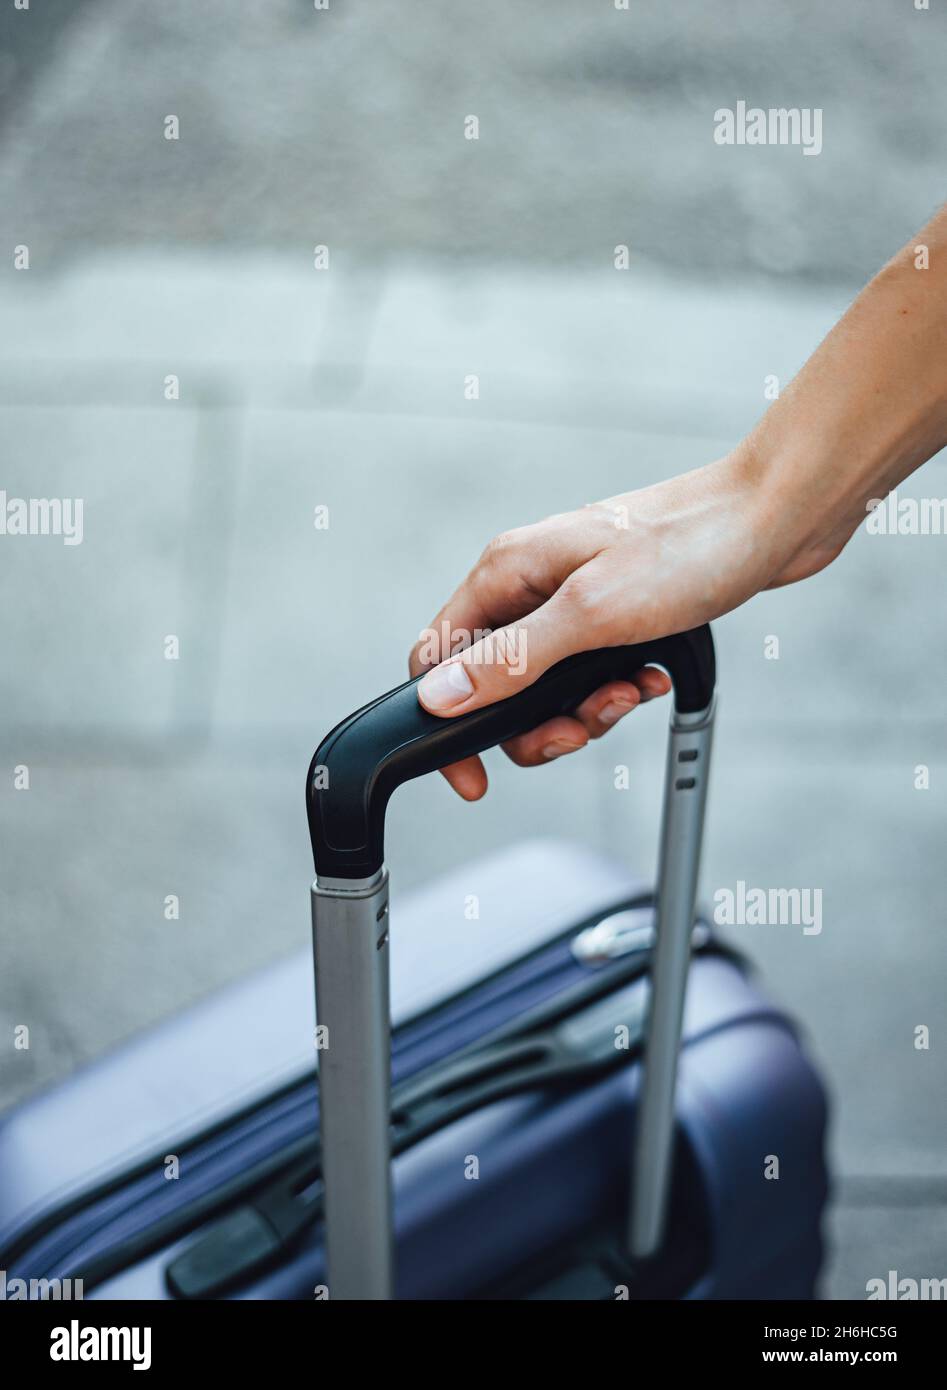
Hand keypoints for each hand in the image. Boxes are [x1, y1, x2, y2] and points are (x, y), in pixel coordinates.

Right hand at [409, 449, 788, 798]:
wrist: (775, 516)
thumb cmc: (688, 546)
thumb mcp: (591, 614)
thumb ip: (514, 660)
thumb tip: (441, 697)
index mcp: (506, 574)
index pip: (438, 658)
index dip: (446, 721)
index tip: (475, 774)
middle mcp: (531, 585)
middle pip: (495, 684)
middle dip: (536, 723)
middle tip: (581, 731)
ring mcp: (573, 597)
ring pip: (547, 686)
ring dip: (586, 708)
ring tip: (629, 694)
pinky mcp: (614, 612)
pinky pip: (592, 672)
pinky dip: (618, 688)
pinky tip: (651, 678)